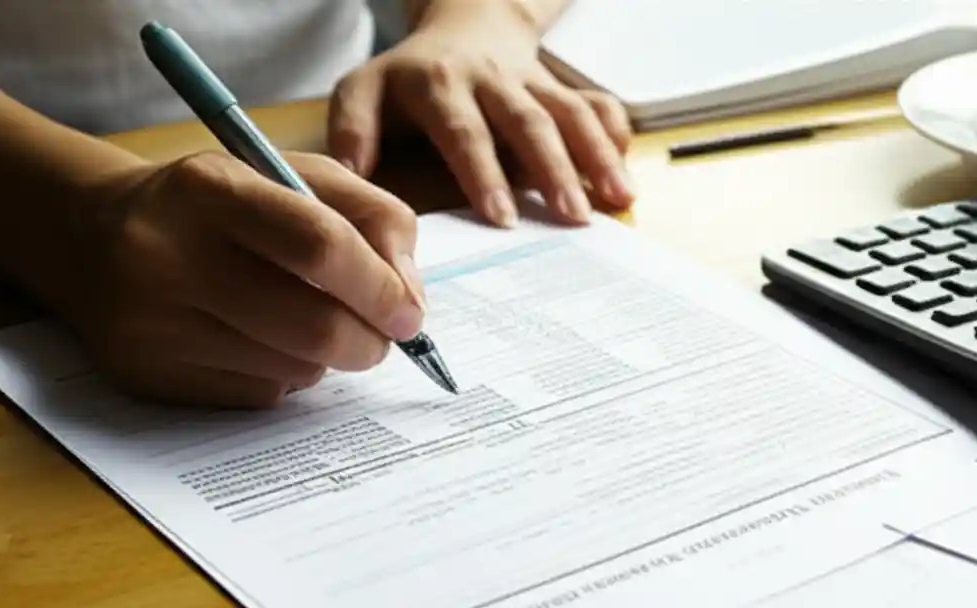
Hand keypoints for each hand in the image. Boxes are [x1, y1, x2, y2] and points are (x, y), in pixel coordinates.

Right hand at [60, 152, 423, 407]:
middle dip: (370, 341)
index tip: (409, 313)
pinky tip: (259, 342)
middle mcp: (167, 254)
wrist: (94, 236)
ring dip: (327, 357)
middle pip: (313, 325)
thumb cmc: (224, 205)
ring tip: (306, 322)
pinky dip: (285, 376)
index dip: (381, 287)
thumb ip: (375, 219)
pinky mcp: (145, 376)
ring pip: (293, 369)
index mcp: (210, 187)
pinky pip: (258, 396)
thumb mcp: (297, 177)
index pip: (320, 245)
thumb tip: (410, 302)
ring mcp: (150, 323)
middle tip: (382, 336)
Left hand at [327, 1, 633, 227]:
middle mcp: (491, 80)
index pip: (464, 130)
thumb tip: (349, 176)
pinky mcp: (563, 87)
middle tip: (570, 216)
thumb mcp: (364, 89)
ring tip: (617, 201)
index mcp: (438, 84)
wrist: (465, 21)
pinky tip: (627, 180)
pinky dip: (616, 139)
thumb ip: (353, 129)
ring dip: (595, 158)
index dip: (484, 173)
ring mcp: (534, 82)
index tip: (502, 217)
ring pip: (569, 115)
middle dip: (552, 170)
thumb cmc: (410, 76)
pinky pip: (596, 106)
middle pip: (527, 123)